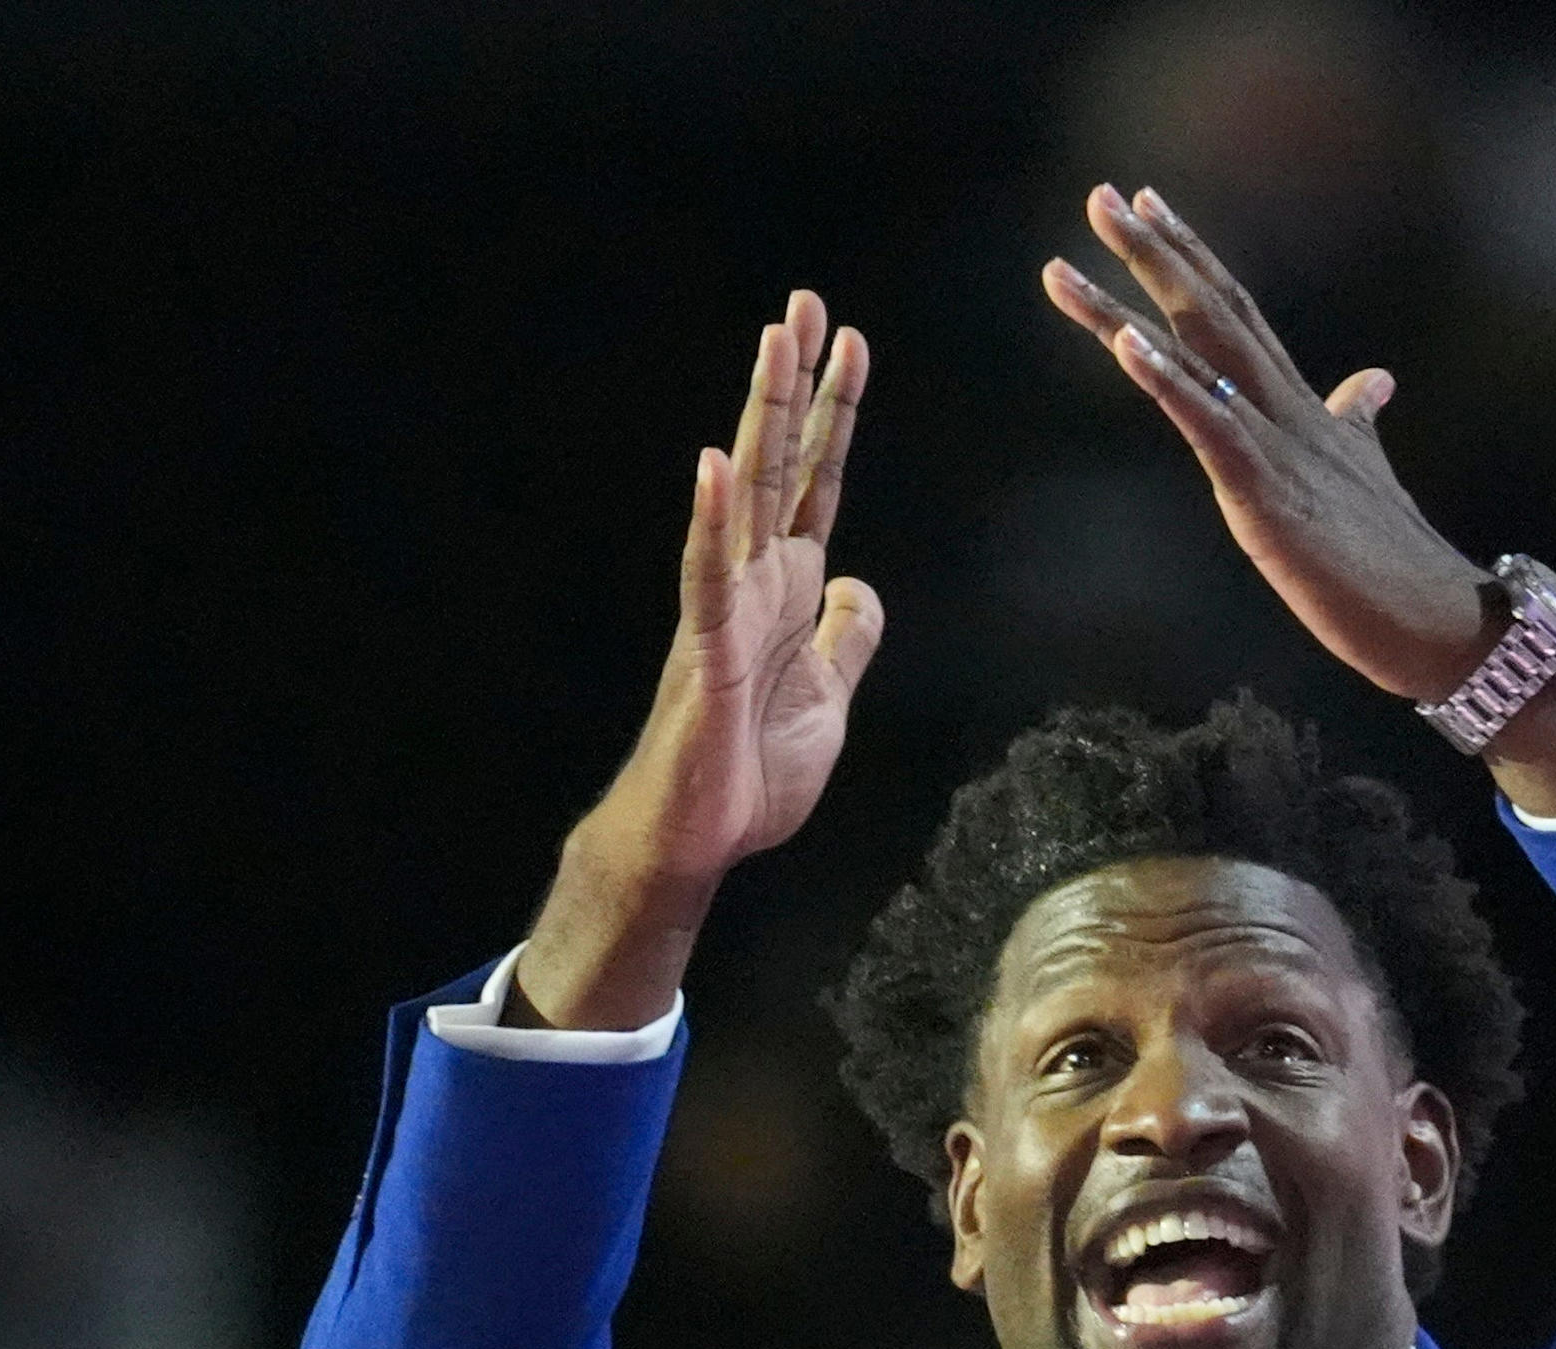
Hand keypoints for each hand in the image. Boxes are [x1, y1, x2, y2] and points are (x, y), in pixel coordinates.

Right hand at [516, 292, 882, 1030]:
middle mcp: (753, 582)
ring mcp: (726, 609)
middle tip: (807, 302)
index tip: (853, 342)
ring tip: (773, 344)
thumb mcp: (830, 702)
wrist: (697, 840)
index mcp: (784, 591)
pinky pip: (708, 576)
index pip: (816, 483)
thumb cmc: (747, 777)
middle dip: (797, 383)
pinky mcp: (708, 652)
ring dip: (761, 417)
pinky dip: (713, 522)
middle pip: (781, 464)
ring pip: (746, 495)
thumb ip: (845, 640)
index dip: (838, 415)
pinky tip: (715, 467)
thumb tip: (857, 585)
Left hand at [1042, 187, 1555, 814]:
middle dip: (1155, 253)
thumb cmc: (1395, 561)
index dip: (1194, 258)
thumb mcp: (1365, 475)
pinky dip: (1167, 380)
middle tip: (1100, 196)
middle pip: (1213, 312)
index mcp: (1300, 409)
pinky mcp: (1267, 496)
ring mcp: (1277, 448)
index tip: (1149, 205)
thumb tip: (1373, 379)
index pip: (1240, 313)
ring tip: (1081, 252)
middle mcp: (1287, 411)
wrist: (1439, 621)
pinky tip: (1129, 344)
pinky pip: (1209, 425)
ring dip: (1133, 302)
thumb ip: (1358, 421)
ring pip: (1198, 355)